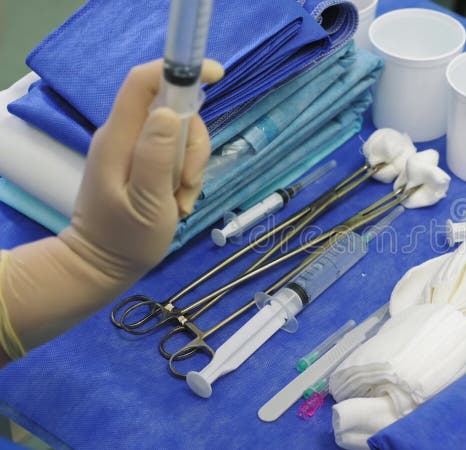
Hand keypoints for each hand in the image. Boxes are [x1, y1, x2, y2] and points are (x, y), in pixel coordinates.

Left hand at [1, 60, 222, 353]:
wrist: (101, 265)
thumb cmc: (125, 238)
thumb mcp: (148, 202)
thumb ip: (157, 157)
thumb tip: (170, 113)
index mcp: (120, 138)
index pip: (145, 82)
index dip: (180, 70)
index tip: (217, 75)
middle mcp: (124, 135)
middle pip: (173, 111)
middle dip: (195, 144)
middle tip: (190, 182)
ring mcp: (133, 148)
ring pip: (179, 135)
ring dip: (192, 166)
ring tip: (181, 200)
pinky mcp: (141, 162)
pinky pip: (174, 154)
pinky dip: (184, 176)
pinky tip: (177, 202)